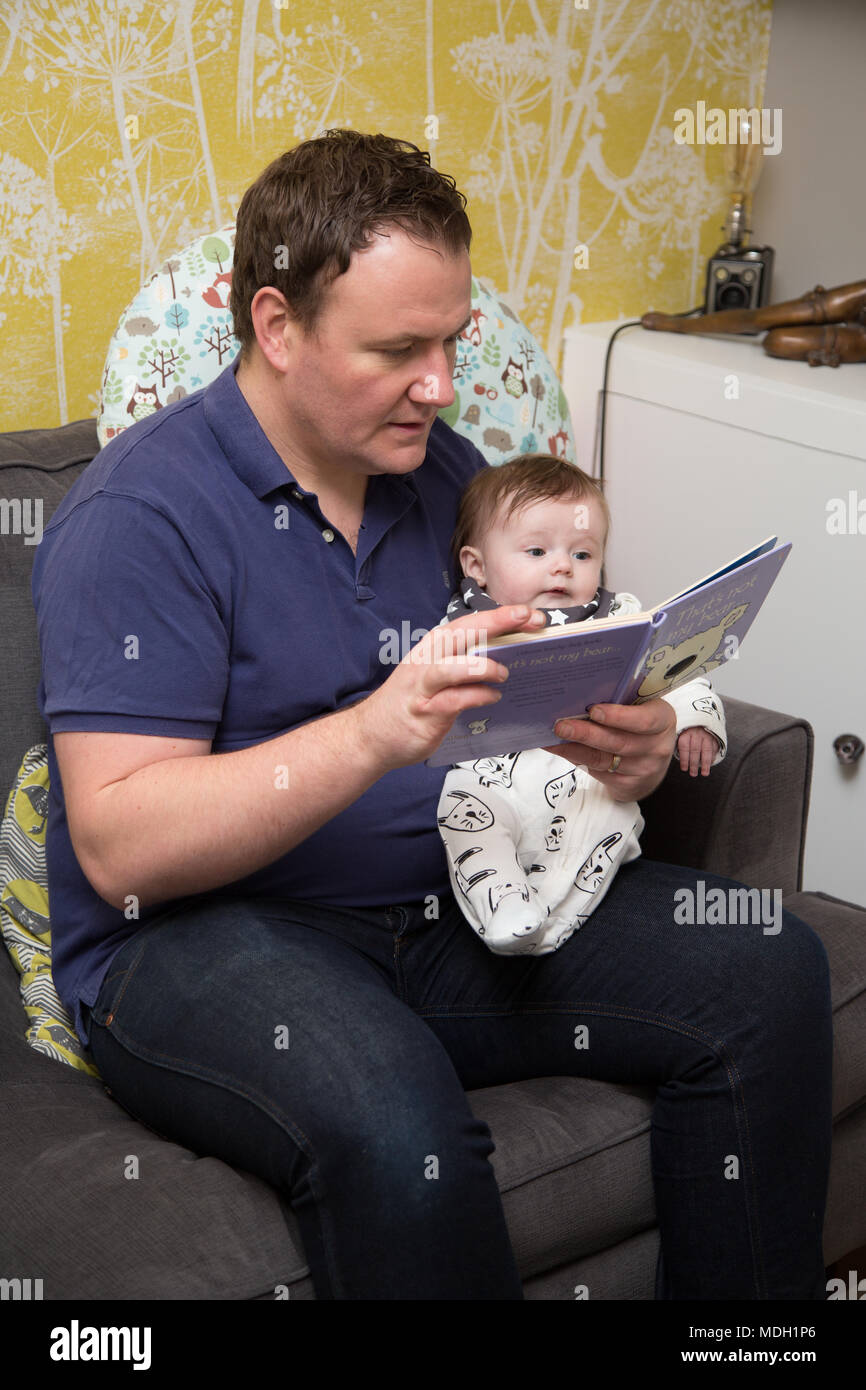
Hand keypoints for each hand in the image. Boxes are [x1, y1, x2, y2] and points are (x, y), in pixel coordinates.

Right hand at [352, 605, 547, 771]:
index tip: (528, 613)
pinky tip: (492, 697)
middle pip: (461, 633)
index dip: (499, 616)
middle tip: (528, 619)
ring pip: (453, 666)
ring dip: (482, 666)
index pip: (468, 623)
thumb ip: (463, 664)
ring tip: (505, 672)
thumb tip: (506, 658)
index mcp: (433, 648)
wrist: (371, 735)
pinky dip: (476, 697)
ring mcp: (423, 686)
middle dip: (496, 622)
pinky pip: (454, 701)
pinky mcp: (424, 712)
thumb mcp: (436, 675)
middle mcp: (426, 660)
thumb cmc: (410, 703)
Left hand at [544, 699, 677, 802]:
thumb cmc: (642, 724)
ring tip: (552, 738)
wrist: (653, 762)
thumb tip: (582, 694)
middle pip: (618, 742)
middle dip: (586, 733)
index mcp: (663, 720)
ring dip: (573, 748)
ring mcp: (642, 769)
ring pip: (602, 759)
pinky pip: (596, 771)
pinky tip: (559, 749)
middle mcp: (656, 747)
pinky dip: (575, 758)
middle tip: (560, 725)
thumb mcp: (644, 708)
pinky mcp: (626, 784)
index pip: (644, 720)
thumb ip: (623, 702)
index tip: (593, 710)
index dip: (618, 716)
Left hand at [676, 727, 718, 777]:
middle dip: (694, 764)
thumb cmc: (687, 730)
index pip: (684, 747)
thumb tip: (671, 757)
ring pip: (706, 750)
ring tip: (704, 773)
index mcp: (686, 731)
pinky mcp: (715, 736)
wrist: (701, 717)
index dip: (684, 759)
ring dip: (706, 763)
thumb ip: (677, 744)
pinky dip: (712, 757)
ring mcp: (706, 734)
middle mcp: (696, 732)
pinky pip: (714, 748)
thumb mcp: (680, 733)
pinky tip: (710, 764)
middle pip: (695, 750)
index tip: (684, 769)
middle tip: (693, 774)